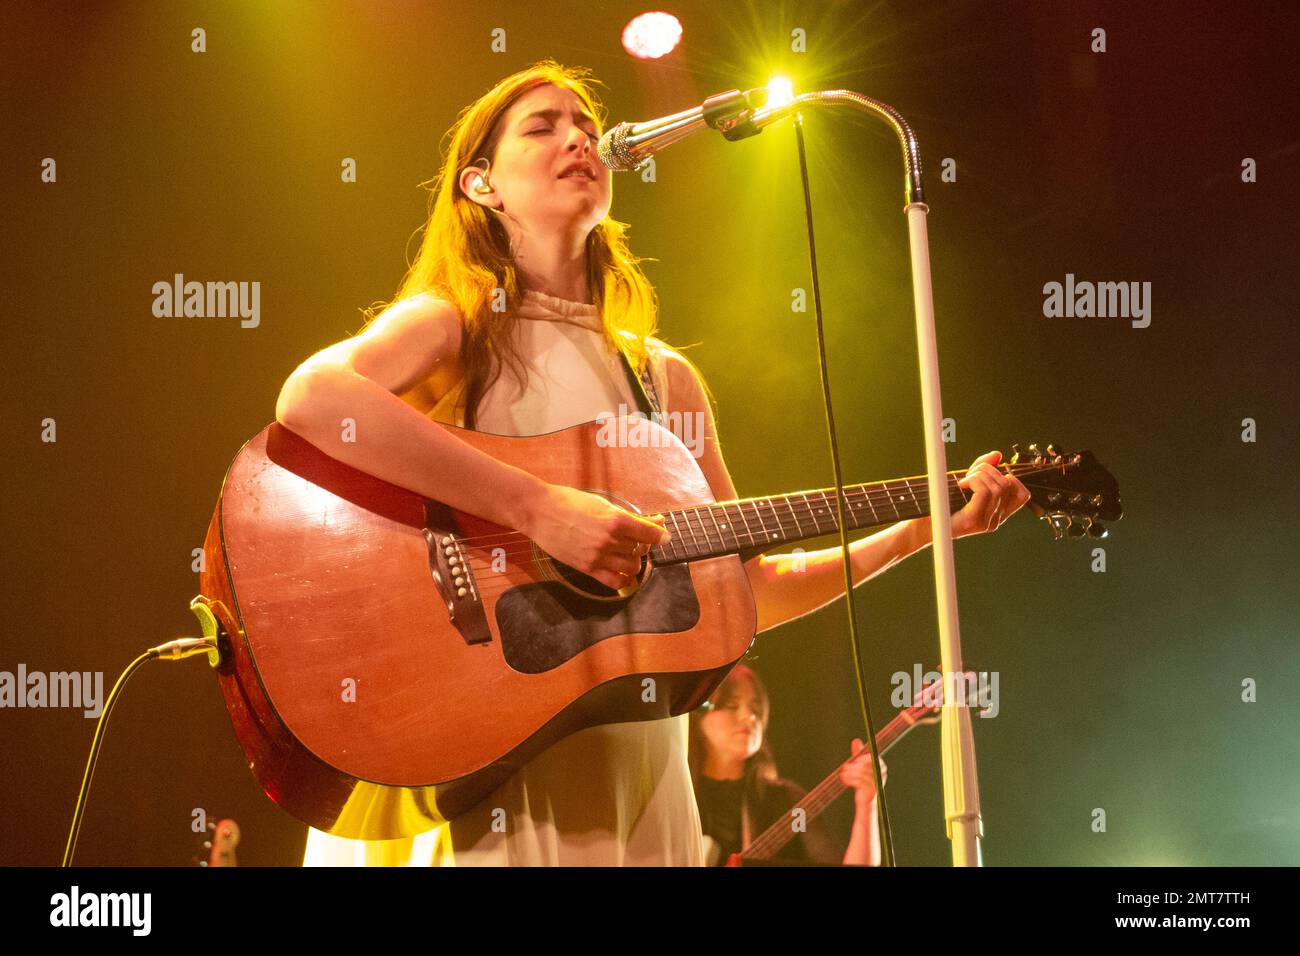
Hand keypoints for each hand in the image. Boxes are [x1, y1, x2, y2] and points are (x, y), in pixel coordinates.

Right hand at [522, 483, 668, 589]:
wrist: (538, 511)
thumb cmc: (569, 501)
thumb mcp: (602, 504)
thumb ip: (630, 516)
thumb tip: (657, 521)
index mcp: (615, 520)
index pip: (650, 534)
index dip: (660, 536)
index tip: (664, 537)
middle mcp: (608, 540)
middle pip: (641, 550)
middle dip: (642, 545)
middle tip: (635, 539)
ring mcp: (597, 556)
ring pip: (632, 567)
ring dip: (634, 561)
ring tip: (625, 552)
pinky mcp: (586, 568)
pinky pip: (615, 582)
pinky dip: (623, 579)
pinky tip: (620, 570)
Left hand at [840, 738, 885, 805]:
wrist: (865, 800)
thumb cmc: (863, 780)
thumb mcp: (860, 765)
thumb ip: (858, 753)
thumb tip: (856, 740)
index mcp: (881, 767)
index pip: (874, 759)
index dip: (864, 758)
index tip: (855, 760)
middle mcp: (881, 775)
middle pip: (868, 767)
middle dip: (855, 767)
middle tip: (845, 766)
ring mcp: (877, 784)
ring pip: (863, 775)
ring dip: (850, 774)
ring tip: (842, 773)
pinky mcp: (872, 792)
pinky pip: (861, 784)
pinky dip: (850, 780)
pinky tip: (844, 779)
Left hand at [950, 450, 1030, 538]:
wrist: (924, 525)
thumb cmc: (943, 503)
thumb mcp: (967, 482)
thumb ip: (983, 469)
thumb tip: (997, 455)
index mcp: (998, 514)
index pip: (1023, 495)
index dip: (1013, 479)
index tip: (993, 474)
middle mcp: (996, 520)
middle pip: (1007, 485)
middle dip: (988, 470)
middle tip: (969, 475)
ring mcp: (986, 522)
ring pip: (997, 486)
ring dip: (979, 474)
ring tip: (964, 480)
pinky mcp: (973, 520)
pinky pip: (985, 492)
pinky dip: (973, 481)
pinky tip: (961, 485)